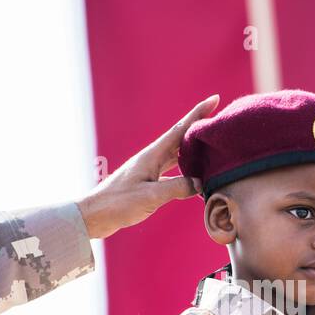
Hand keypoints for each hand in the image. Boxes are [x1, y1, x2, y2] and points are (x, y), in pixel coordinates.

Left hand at [76, 94, 219, 239]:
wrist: (94, 215)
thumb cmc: (118, 203)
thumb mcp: (150, 196)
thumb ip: (177, 188)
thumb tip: (199, 183)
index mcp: (152, 155)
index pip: (180, 129)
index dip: (198, 113)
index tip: (214, 99)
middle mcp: (152, 159)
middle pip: (181, 139)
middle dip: (200, 129)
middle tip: (220, 123)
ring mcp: (149, 170)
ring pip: (178, 155)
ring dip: (195, 150)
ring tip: (213, 148)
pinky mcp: (147, 183)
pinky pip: (173, 171)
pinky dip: (186, 172)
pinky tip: (195, 178)